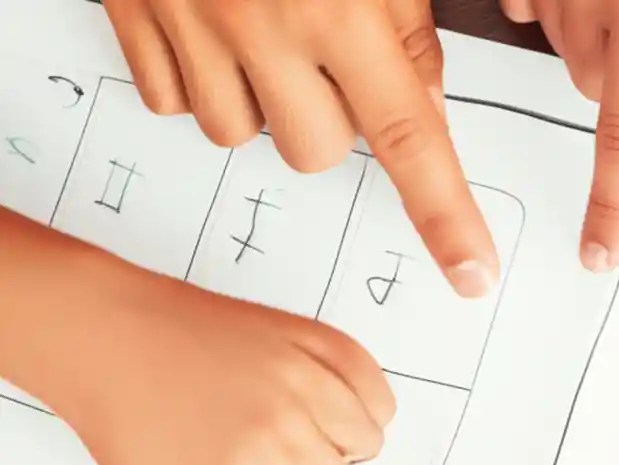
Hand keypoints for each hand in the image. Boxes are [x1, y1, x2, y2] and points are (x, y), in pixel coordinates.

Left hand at [39, 254, 477, 464]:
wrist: (112, 333)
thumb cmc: (130, 426)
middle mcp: (294, 431)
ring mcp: (313, 380)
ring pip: (368, 441)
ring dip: (339, 447)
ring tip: (281, 424)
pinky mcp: (325, 341)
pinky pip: (378, 392)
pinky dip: (364, 404)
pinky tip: (321, 400)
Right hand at [102, 0, 497, 297]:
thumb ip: (408, 26)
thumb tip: (425, 105)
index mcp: (341, 5)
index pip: (411, 136)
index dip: (445, 216)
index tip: (471, 272)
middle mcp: (264, 24)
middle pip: (316, 150)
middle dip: (334, 123)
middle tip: (329, 61)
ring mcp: (190, 25)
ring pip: (240, 134)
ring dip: (264, 105)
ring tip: (264, 35)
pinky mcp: (134, 19)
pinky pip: (171, 103)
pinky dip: (198, 84)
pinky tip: (210, 33)